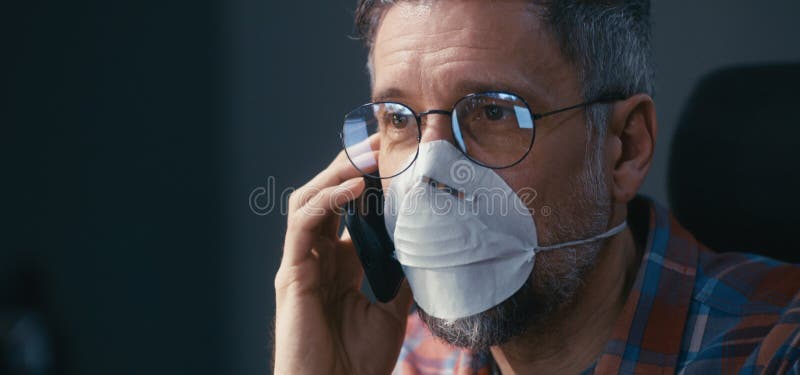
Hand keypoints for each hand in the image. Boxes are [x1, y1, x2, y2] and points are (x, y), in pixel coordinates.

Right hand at [274, 148, 412, 374]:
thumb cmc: (358, 360)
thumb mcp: (393, 308)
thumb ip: (402, 273)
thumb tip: (429, 244)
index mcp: (338, 263)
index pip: (349, 209)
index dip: (370, 181)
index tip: (399, 157)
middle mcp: (317, 256)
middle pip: (328, 195)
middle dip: (353, 164)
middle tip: (385, 140)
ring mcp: (301, 262)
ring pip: (310, 199)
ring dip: (338, 172)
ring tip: (370, 154)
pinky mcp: (291, 273)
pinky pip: (304, 223)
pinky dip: (328, 199)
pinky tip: (355, 186)